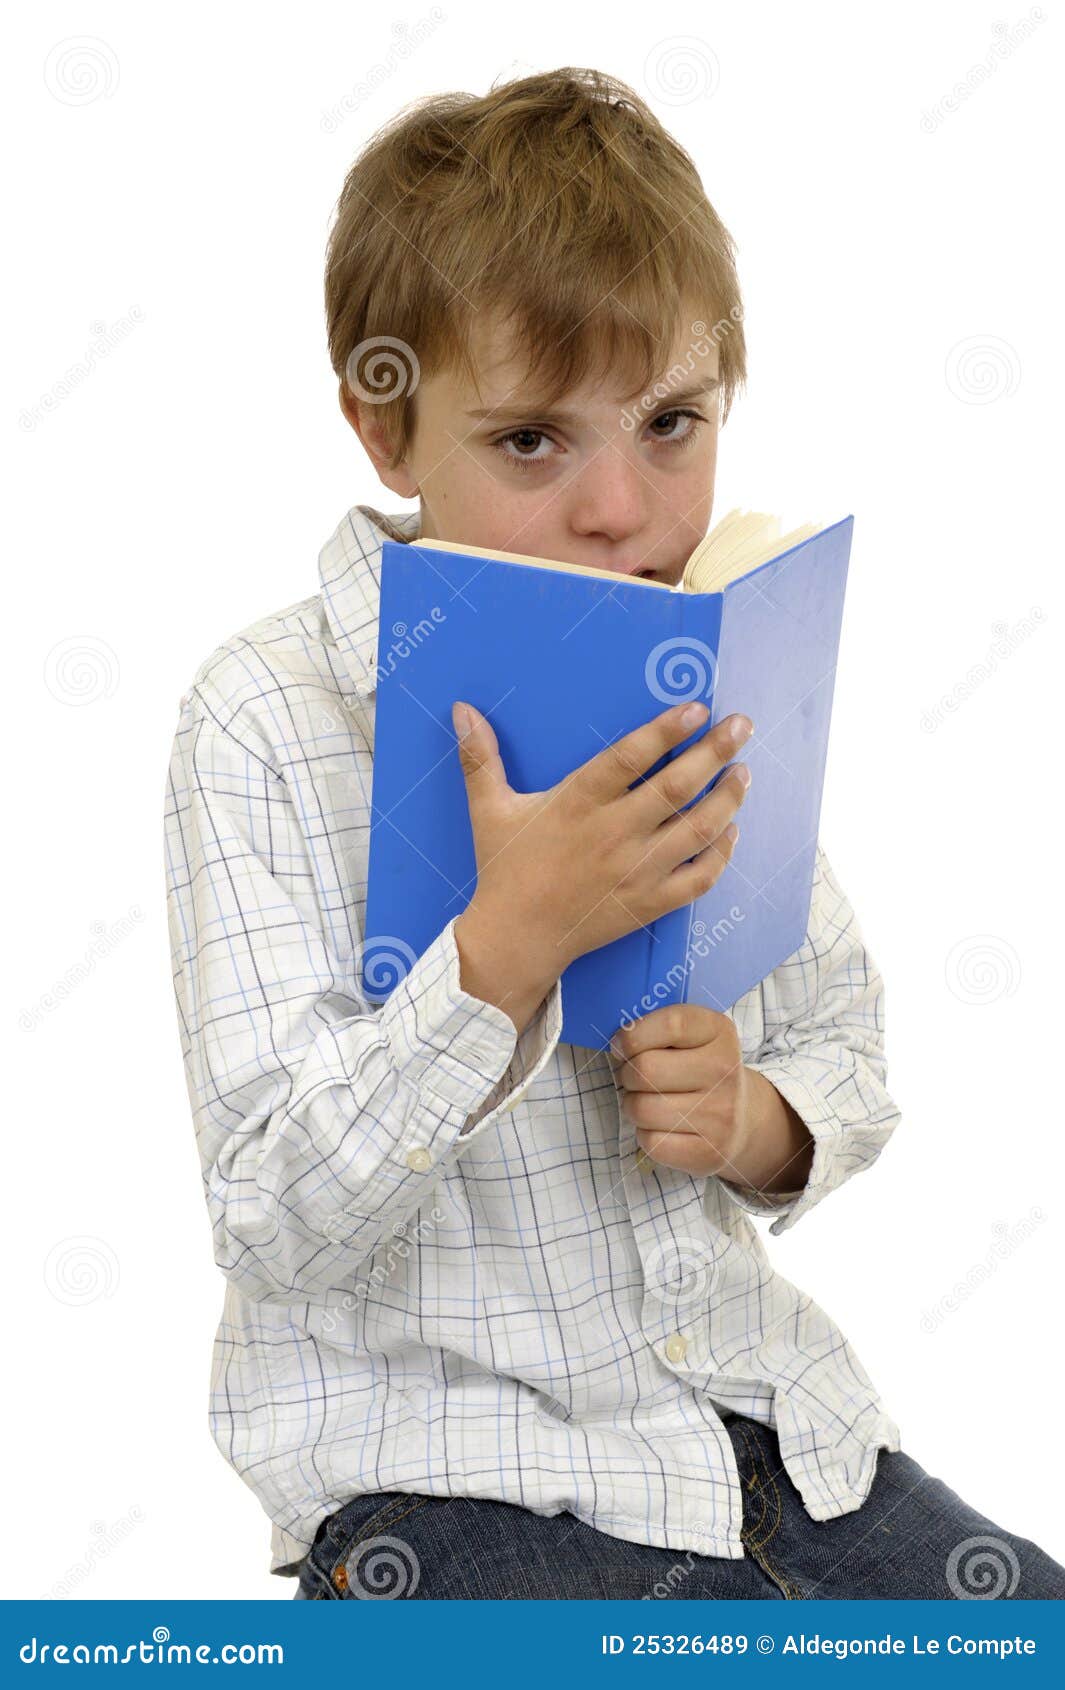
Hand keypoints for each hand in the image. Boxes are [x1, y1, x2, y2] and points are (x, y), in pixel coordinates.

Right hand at [451, 696, 753, 986]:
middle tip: (742, 725)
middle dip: (715, 751)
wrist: (516, 939)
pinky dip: (721, 853)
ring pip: (697, 829)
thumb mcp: (489, 809)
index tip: (697, 707)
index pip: (630, 757)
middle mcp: (613, 834)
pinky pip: (700, 877)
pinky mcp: (650, 904)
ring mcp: (636, 872)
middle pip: (676, 787)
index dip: (666, 730)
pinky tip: (730, 831)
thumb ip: (481, 757)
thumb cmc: (505, 868)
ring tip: (743, 771)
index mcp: (577, 804)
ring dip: (727, 798)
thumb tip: (461, 709)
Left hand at [610, 1003, 814, 1192]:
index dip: (633, 1034)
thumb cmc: (699, 1070)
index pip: (671, 1024)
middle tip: (636, 1077)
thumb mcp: (690, 1036)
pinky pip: (651, 1142)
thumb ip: (655, 1028)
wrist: (743, 1119)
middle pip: (645, 1069)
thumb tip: (618, 1044)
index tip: (622, 1045)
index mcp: (719, 1032)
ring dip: (633, 1106)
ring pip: (642, 1108)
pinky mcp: (709, 1152)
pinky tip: (662, 1127)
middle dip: (628, 1074)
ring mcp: (720, 1114)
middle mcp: (725, 1071)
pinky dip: (645, 1135)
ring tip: (649, 1101)